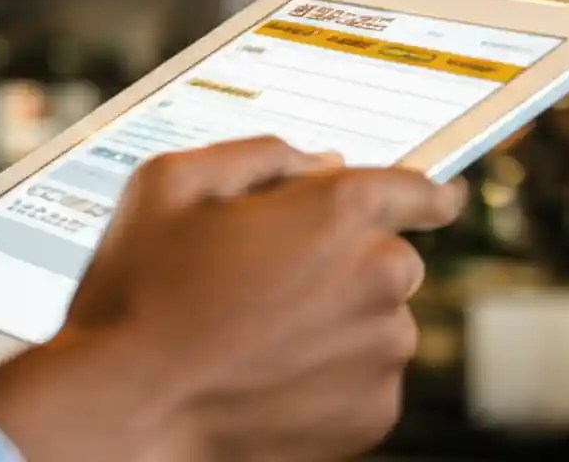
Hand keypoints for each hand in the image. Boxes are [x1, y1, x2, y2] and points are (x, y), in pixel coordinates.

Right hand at [0, 137, 465, 461]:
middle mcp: (378, 278)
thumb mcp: (172, 182)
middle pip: (384, 257)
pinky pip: (364, 377)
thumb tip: (316, 163)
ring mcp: (381, 352)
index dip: (428, 193)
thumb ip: (257, 155)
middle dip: (341, 261)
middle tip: (264, 280)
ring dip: (334, 320)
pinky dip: (328, 373)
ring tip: (254, 334)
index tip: (442, 199)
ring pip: (375, 320)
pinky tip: (267, 373)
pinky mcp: (373, 413)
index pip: (415, 190)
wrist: (126, 406)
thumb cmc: (140, 289)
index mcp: (338, 211)